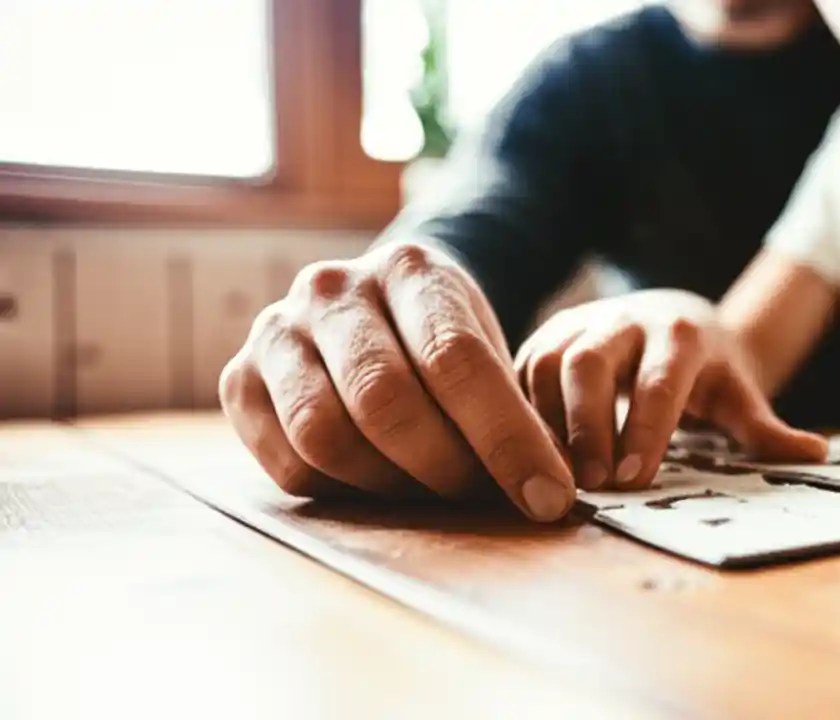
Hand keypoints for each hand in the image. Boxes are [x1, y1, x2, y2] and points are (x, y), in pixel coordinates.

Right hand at [219, 241, 576, 521]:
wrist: (375, 307)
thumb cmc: (443, 340)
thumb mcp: (489, 349)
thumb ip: (514, 411)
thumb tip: (547, 492)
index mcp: (410, 269)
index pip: (458, 360)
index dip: (507, 438)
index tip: (547, 495)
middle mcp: (332, 288)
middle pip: (385, 401)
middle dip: (445, 467)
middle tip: (480, 495)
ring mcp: (277, 330)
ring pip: (326, 436)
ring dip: (389, 484)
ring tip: (429, 489)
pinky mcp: (239, 378)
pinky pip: (288, 462)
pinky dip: (342, 490)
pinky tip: (378, 481)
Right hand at [515, 290, 826, 490]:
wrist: (676, 318)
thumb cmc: (710, 369)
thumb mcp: (740, 395)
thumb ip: (766, 429)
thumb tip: (815, 453)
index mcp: (678, 335)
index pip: (658, 382)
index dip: (644, 430)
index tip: (635, 480)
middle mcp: (625, 321)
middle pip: (590, 363)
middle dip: (585, 425)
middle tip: (589, 484)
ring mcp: (582, 323)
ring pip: (549, 363)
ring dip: (546, 422)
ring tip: (555, 477)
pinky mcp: (549, 336)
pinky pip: (524, 370)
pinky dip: (523, 413)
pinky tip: (532, 456)